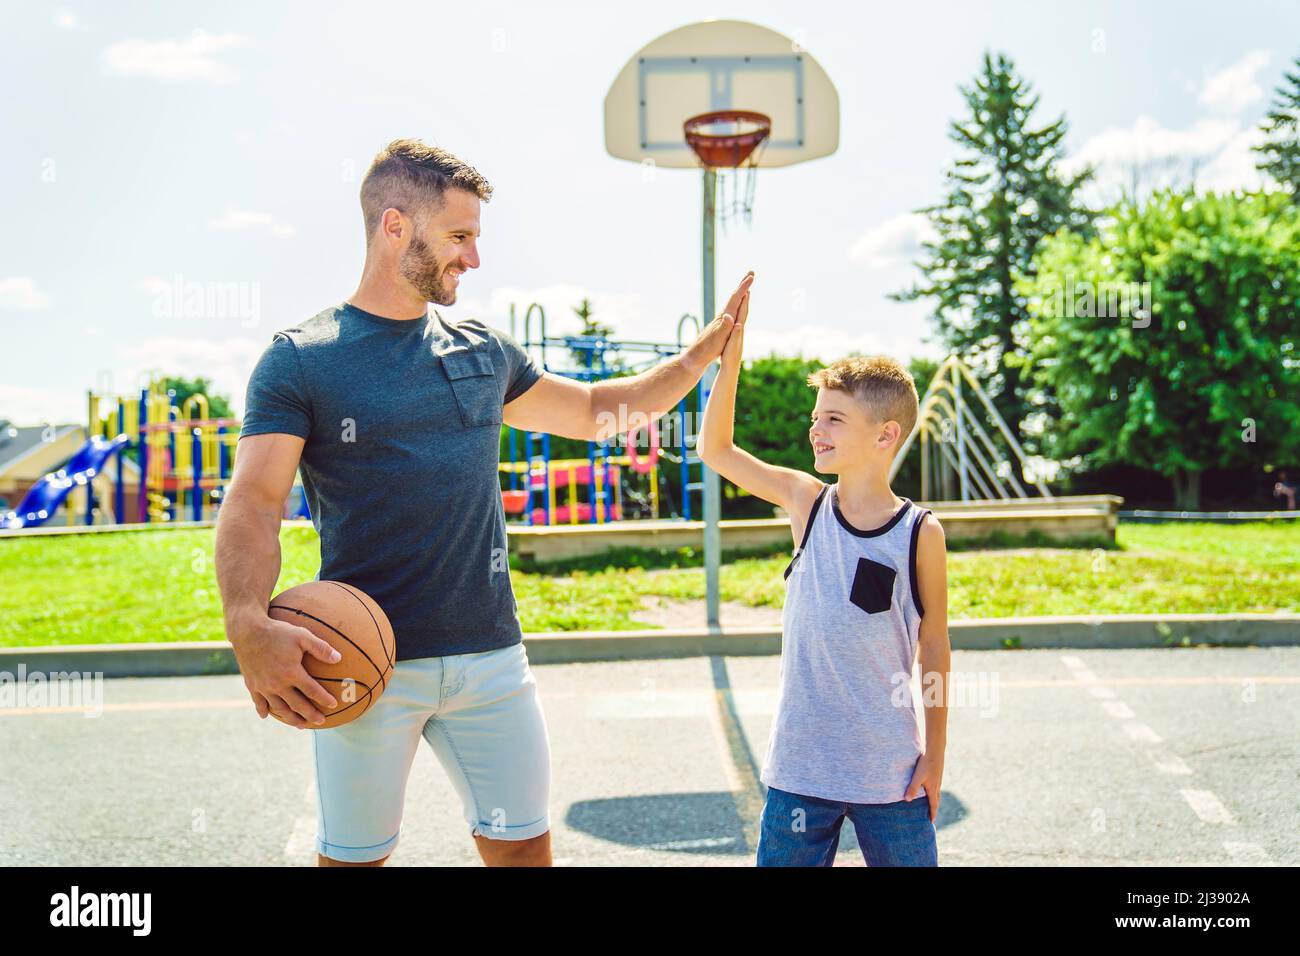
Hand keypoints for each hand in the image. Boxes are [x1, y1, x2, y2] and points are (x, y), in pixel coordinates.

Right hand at [228, 611, 341, 728]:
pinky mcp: (252, 684)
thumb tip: (339, 658)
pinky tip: (266, 716)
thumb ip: (321, 648)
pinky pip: (258, 702)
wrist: (247, 630)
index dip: (324, 699)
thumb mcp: (302, 635)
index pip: (312, 691)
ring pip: (279, 708)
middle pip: (296, 705)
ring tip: (300, 725)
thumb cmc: (278, 631)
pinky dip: (263, 710)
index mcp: (291, 673)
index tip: (333, 705)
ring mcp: (263, 686)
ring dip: (290, 718)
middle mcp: (277, 684)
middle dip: (309, 715)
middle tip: (320, 722)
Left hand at [684, 271, 752, 373]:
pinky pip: (731, 310)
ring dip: (739, 293)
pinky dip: (735, 304)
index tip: (752, 277)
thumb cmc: (707, 350)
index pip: (735, 299)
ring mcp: (720, 321)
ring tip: (745, 286)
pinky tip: (735, 306)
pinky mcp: (719, 326)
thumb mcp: (718, 339)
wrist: (695, 357)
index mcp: (723, 318)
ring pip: (732, 303)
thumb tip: (728, 316)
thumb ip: (725, 327)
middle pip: (734, 297)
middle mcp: (722, 316)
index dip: (744, 287)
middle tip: (751, 272)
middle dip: (743, 284)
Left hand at [904, 751, 943, 821]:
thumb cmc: (925, 763)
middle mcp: (937, 786)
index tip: (931, 822)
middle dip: (934, 809)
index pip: (933, 805)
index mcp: (933, 789)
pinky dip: (933, 792)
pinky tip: (929, 788)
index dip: (932, 813)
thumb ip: (912, 788)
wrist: (935, 750)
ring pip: (936, 793)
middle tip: (932, 817)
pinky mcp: (936, 774)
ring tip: (930, 804)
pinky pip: (935, 786)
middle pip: (936, 801)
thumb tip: (907, 800)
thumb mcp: (917, 777)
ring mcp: (937, 779)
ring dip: (934, 800)